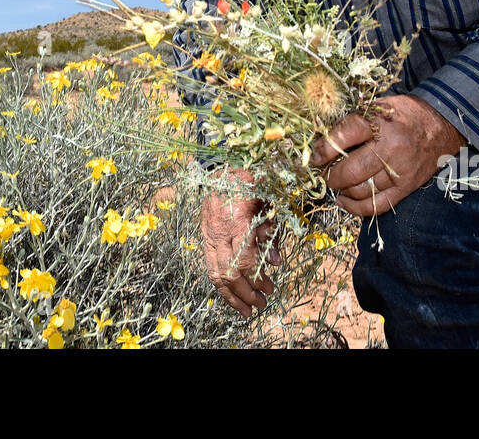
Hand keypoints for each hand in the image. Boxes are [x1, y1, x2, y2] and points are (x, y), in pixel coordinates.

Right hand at [200, 167, 280, 317]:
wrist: (220, 168)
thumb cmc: (248, 181)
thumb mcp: (266, 200)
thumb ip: (271, 229)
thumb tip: (276, 261)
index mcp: (236, 220)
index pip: (244, 260)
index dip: (257, 279)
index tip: (271, 288)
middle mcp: (218, 231)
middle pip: (229, 273)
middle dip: (247, 293)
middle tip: (263, 305)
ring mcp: (208, 235)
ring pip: (215, 274)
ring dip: (232, 296)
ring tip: (247, 311)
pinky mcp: (203, 237)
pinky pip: (209, 266)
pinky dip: (220, 285)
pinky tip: (231, 297)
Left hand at [310, 94, 466, 216]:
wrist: (441, 125)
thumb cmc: (404, 115)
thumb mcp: (378, 108)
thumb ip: (353, 124)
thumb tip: (323, 144)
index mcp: (381, 123)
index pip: (344, 136)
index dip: (325, 149)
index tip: (315, 156)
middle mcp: (391, 148)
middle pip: (350, 170)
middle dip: (330, 175)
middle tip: (323, 173)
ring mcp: (400, 171)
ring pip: (361, 190)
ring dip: (342, 190)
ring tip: (335, 184)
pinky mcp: (406, 187)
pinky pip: (376, 205)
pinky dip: (355, 207)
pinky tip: (343, 201)